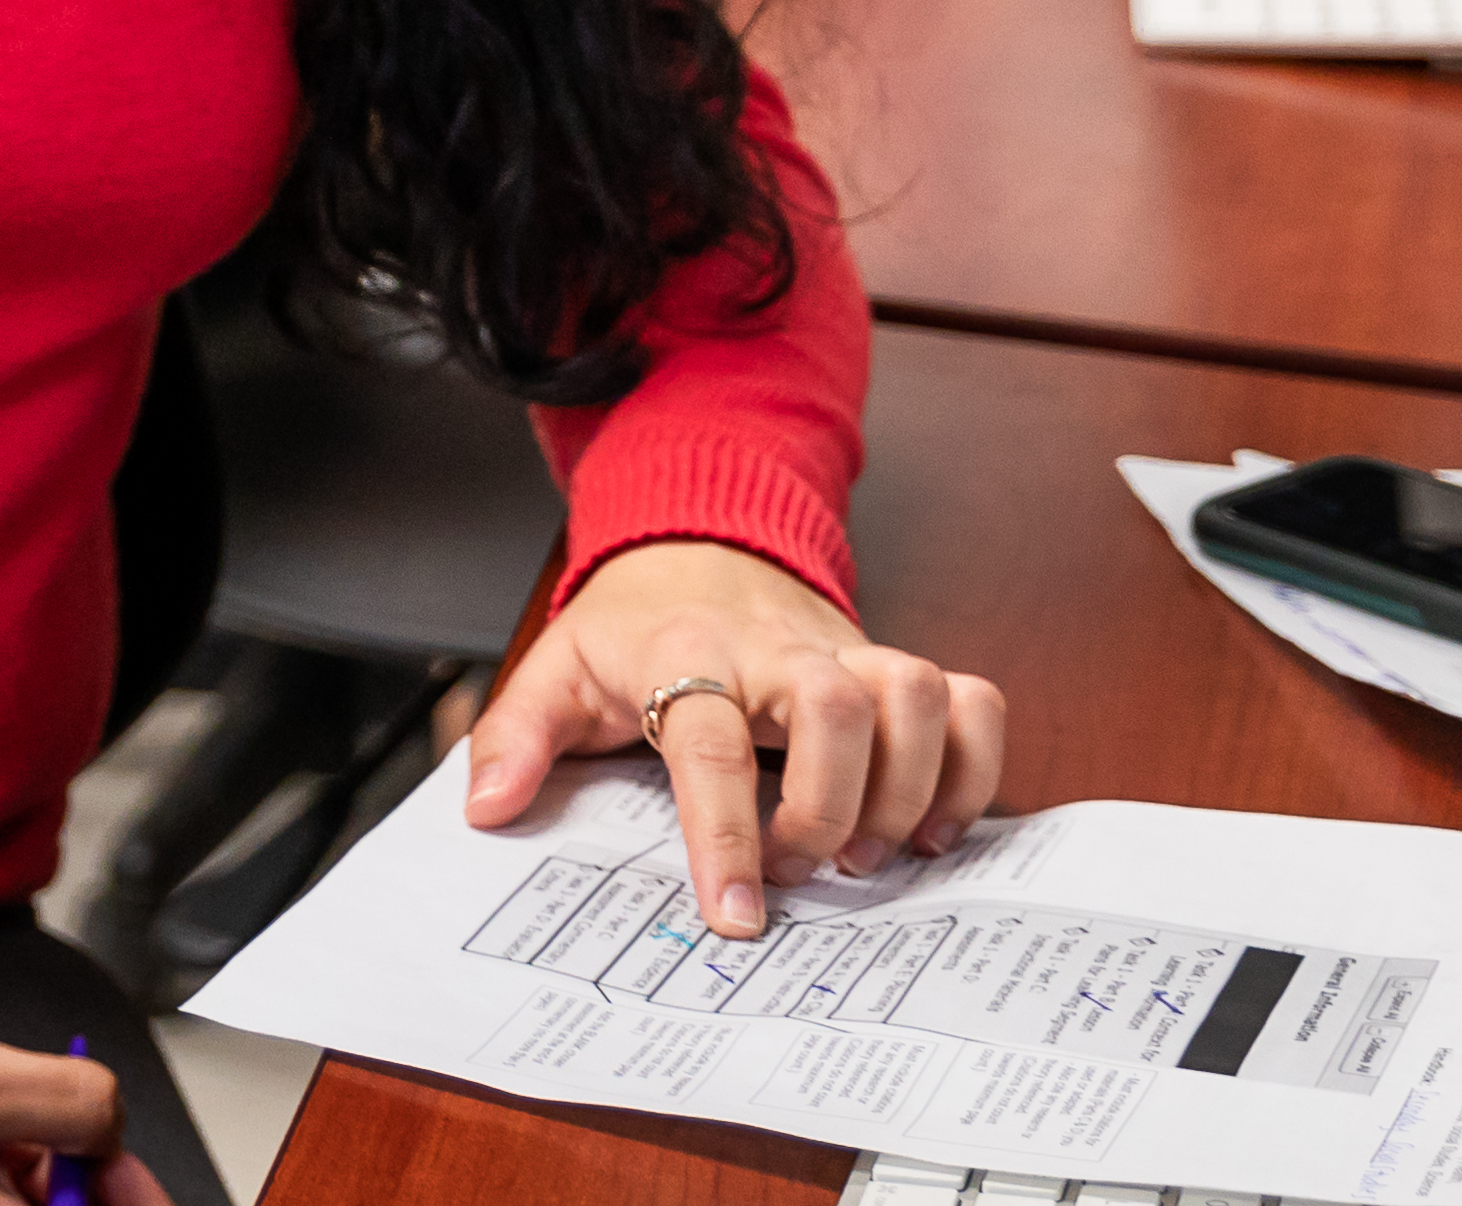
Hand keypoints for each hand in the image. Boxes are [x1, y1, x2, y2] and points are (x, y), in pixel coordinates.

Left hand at [469, 539, 1007, 940]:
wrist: (696, 544)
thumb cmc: (630, 628)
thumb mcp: (555, 671)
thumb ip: (514, 737)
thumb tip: (488, 809)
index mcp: (685, 652)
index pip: (709, 742)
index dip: (725, 836)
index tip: (736, 917)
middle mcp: (778, 648)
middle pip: (839, 707)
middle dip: (830, 809)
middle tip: (803, 869)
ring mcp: (847, 651)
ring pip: (916, 692)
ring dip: (907, 788)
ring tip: (867, 854)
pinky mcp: (894, 667)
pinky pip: (972, 699)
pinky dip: (973, 767)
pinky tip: (930, 828)